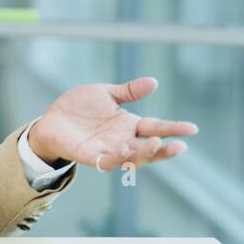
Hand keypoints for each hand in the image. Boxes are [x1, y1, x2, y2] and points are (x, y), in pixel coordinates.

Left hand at [27, 77, 197, 170]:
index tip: (192, 128)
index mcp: (129, 125)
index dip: (174, 128)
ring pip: (131, 158)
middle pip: (148, 148)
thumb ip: (128, 91)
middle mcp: (123, 140)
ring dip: (144, 153)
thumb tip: (154, 82)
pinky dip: (117, 158)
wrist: (51, 120)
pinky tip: (125, 149)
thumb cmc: (78, 107)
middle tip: (180, 146)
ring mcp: (108, 150)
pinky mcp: (91, 157)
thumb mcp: (105, 93)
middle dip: (164, 149)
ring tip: (154, 144)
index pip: (156, 127)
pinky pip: (107, 161)